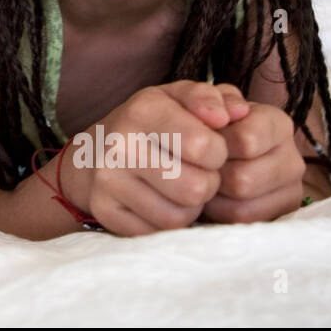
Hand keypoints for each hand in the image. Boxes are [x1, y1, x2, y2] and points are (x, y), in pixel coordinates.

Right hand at [59, 80, 249, 236]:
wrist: (93, 151)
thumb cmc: (150, 123)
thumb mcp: (177, 98)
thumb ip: (212, 97)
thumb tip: (237, 113)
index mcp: (143, 109)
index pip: (205, 147)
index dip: (218, 153)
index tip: (208, 148)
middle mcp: (120, 145)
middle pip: (197, 188)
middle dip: (207, 183)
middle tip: (195, 172)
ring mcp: (107, 180)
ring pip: (178, 217)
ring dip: (188, 206)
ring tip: (178, 187)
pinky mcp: (103, 211)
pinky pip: (156, 233)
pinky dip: (164, 222)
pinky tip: (157, 201)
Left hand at [200, 100, 307, 223]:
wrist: (199, 156)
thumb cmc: (200, 126)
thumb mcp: (195, 103)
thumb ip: (204, 98)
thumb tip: (226, 113)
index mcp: (277, 123)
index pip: (247, 141)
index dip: (217, 145)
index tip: (204, 140)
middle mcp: (293, 158)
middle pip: (243, 179)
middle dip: (214, 175)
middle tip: (201, 167)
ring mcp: (291, 191)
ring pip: (242, 205)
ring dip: (214, 196)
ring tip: (207, 180)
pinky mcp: (280, 217)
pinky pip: (242, 223)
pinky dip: (220, 213)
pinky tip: (214, 198)